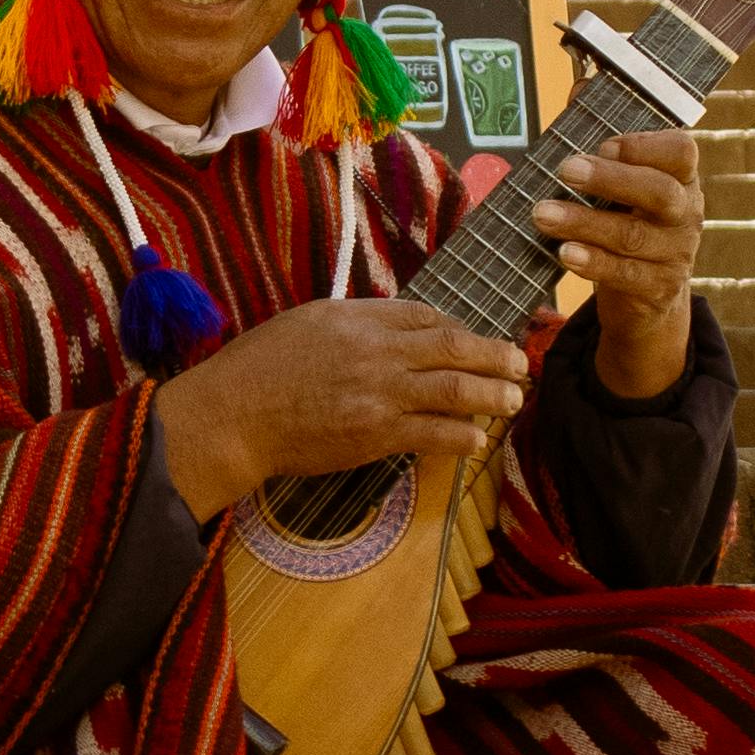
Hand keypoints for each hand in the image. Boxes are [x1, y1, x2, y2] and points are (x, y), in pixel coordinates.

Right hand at [152, 298, 524, 513]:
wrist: (234, 417)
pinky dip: (460, 436)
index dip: (453, 327)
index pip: (423, 316)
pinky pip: (432, 434)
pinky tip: (476, 439)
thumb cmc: (258, 368)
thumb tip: (389, 327)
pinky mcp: (375, 435)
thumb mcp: (306, 323)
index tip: (468, 338)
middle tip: (520, 362)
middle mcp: (377, 351)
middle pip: (452, 346)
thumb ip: (352, 322)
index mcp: (358, 318)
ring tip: (514, 399)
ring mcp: (380, 394)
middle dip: (493, 354)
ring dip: (492, 394)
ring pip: (454, 390)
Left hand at [532, 124, 701, 397]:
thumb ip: (602, 136)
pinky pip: (625, 275)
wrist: (648, 296)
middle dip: (610, 179)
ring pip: (633, 236)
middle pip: (659, 192)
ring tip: (542, 213)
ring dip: (584, 222)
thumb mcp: (622, 184)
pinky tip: (564, 253)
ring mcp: (676, 254)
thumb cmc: (628, 222)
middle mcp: (686, 213)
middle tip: (564, 169)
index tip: (603, 142)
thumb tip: (580, 87)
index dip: (643, 145)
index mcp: (680, 178)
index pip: (681, 152)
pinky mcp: (657, 289)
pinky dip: (593, 263)